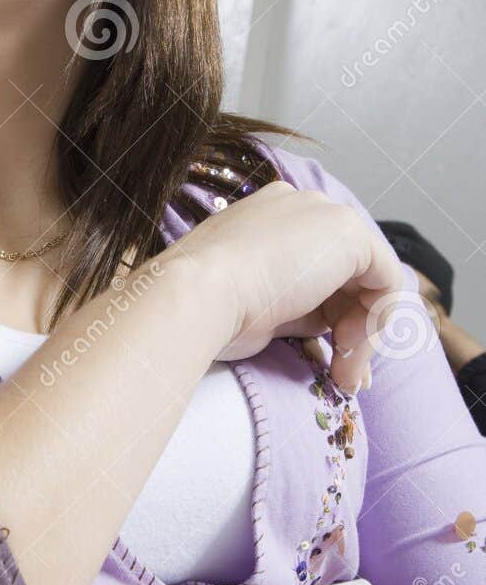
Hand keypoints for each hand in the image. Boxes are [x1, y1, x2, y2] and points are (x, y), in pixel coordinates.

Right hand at [168, 181, 403, 395]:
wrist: (197, 294)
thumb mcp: (262, 307)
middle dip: (353, 330)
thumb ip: (301, 308)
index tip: (326, 359)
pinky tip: (347, 346)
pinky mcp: (348, 231)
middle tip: (342, 375)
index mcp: (269, 220)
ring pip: (370, 281)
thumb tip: (334, 336)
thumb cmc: (211, 308)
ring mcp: (323, 214)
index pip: (320, 269)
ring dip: (364, 334)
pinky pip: (386, 280)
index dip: (331, 318)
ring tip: (343, 371)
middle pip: (350, 275)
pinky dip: (376, 320)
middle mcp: (299, 208)